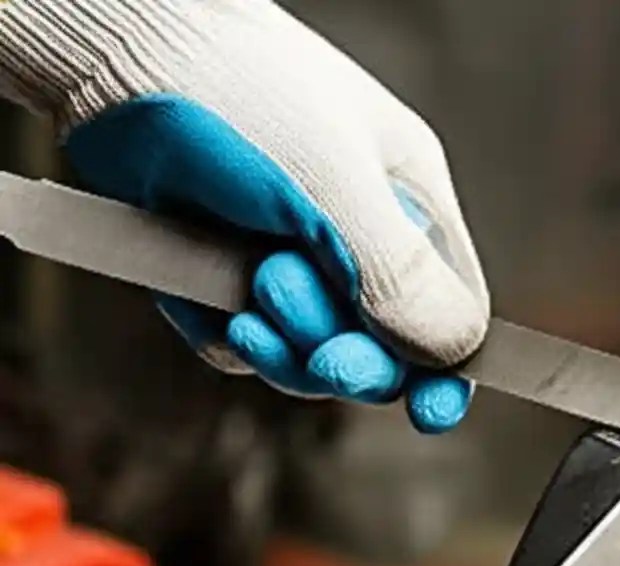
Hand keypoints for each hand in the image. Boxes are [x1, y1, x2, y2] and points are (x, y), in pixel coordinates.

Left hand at [0, 0, 488, 432]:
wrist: (123, 57)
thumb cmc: (241, 87)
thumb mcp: (339, 184)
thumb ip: (402, 273)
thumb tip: (453, 350)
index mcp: (407, 205)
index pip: (450, 309)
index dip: (445, 367)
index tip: (433, 411)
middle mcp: (354, 237)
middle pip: (378, 347)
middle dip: (350, 358)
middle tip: (324, 354)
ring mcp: (288, 257)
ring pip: (306, 354)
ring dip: (281, 341)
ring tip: (256, 288)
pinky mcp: (224, 274)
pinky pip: (239, 343)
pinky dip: (224, 332)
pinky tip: (211, 291)